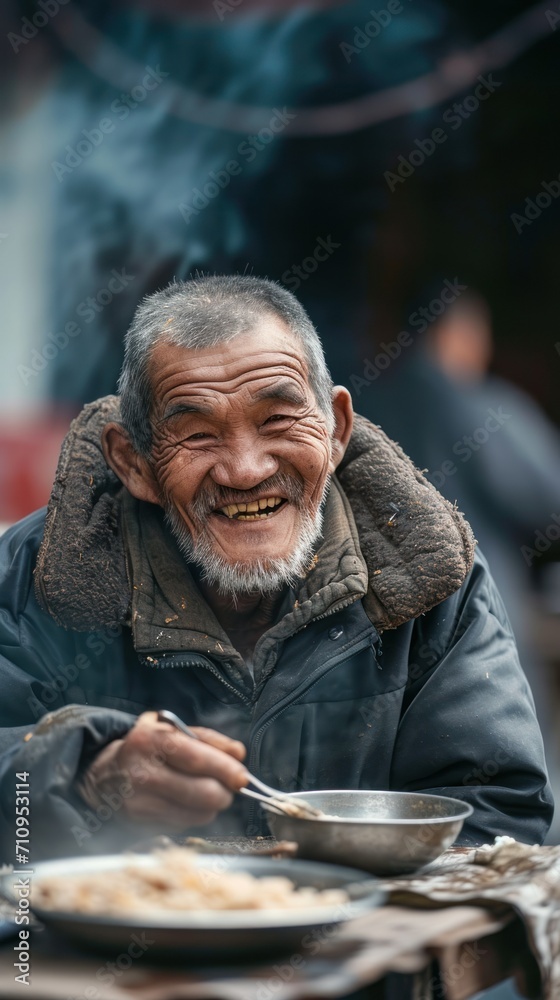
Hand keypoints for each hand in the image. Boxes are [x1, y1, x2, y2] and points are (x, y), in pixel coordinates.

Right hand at [79, 711, 247, 830]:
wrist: (103, 775)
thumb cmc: (146, 748)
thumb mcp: (171, 731)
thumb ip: (207, 739)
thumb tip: (239, 753)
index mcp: (150, 741)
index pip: (196, 759)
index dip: (225, 769)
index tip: (242, 777)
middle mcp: (142, 773)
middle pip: (201, 793)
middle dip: (224, 793)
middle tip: (229, 788)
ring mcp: (139, 803)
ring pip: (197, 814)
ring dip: (212, 807)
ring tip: (208, 794)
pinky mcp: (141, 824)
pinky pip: (184, 825)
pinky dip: (194, 816)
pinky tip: (186, 803)